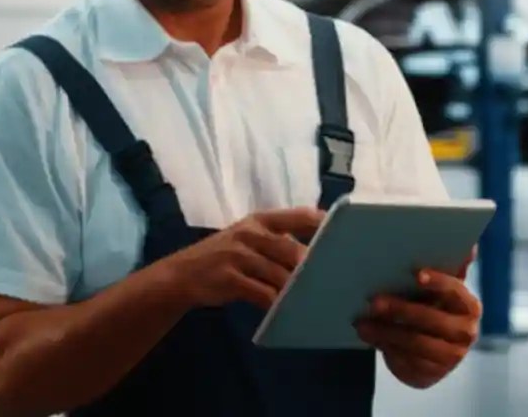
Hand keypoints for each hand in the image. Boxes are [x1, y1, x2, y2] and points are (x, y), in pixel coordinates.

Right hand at [160, 207, 324, 311]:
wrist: (181, 275)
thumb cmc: (222, 257)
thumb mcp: (247, 239)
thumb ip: (276, 241)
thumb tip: (315, 254)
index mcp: (259, 220)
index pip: (298, 216)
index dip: (323, 224)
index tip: (346, 234)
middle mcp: (250, 233)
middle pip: (291, 249)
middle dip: (313, 266)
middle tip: (335, 279)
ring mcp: (238, 255)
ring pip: (279, 274)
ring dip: (297, 289)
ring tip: (316, 299)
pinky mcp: (229, 279)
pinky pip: (261, 293)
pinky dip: (276, 303)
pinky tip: (287, 311)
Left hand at [355, 251, 481, 389]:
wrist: (428, 347)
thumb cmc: (430, 306)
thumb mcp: (437, 288)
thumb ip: (449, 265)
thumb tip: (470, 246)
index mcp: (468, 306)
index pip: (455, 291)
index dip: (437, 282)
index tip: (416, 274)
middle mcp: (465, 333)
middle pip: (431, 320)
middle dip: (401, 310)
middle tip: (373, 301)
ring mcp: (450, 357)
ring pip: (415, 343)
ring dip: (385, 332)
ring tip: (361, 322)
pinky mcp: (431, 374)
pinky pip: (406, 361)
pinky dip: (384, 347)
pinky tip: (368, 335)